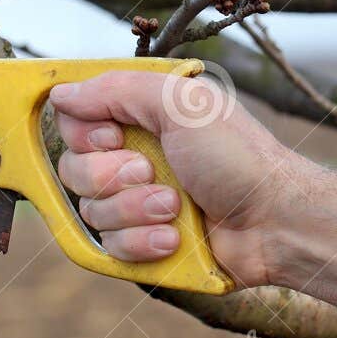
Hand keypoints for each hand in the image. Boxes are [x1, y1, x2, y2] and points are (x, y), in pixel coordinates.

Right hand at [49, 69, 336, 309]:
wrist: (275, 221)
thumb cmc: (238, 156)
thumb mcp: (181, 105)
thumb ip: (118, 90)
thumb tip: (61, 92)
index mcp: (140, 118)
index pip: (73, 120)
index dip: (85, 132)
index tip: (115, 136)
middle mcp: (133, 157)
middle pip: (73, 168)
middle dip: (112, 175)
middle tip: (152, 172)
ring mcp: (137, 203)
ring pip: (91, 210)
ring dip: (134, 209)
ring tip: (175, 207)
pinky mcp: (144, 243)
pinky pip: (110, 247)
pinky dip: (143, 241)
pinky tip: (175, 237)